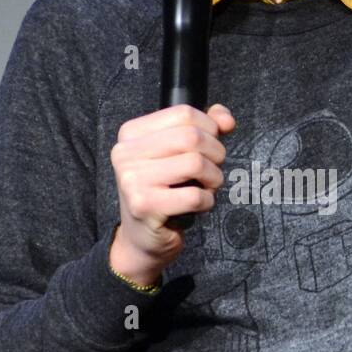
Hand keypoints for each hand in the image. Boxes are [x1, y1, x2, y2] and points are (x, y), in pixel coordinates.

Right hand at [110, 103, 236, 282]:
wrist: (142, 237)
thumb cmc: (163, 191)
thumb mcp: (178, 154)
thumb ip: (204, 129)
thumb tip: (226, 120)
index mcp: (131, 134)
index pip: (183, 113)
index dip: (209, 128)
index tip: (210, 145)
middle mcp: (125, 154)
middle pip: (192, 137)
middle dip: (215, 154)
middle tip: (212, 170)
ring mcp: (132, 180)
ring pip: (196, 164)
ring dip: (213, 179)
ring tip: (206, 187)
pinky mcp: (145, 206)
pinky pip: (194, 196)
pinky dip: (206, 201)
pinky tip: (198, 205)